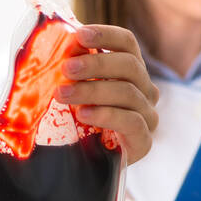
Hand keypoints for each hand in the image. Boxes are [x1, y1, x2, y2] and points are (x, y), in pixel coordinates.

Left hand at [56, 23, 158, 164]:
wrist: (87, 166)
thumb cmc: (78, 122)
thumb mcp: (73, 91)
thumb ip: (70, 70)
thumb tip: (53, 42)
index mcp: (130, 70)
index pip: (127, 43)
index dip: (105, 35)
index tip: (79, 35)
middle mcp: (145, 89)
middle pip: (129, 65)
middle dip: (95, 64)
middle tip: (65, 68)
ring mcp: (148, 115)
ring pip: (128, 92)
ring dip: (92, 90)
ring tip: (62, 94)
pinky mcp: (144, 141)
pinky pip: (131, 121)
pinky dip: (106, 114)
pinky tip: (83, 114)